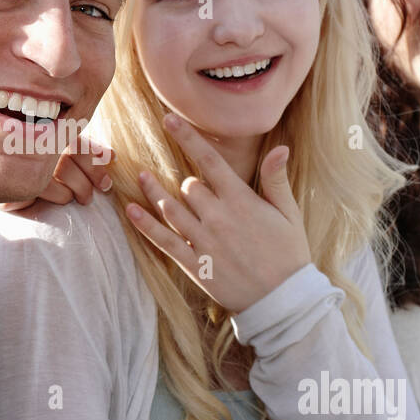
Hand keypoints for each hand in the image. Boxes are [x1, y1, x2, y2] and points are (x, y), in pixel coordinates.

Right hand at [0, 136, 113, 212]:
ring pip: (64, 171)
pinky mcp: (15, 179)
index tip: (112, 158)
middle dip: (94, 173)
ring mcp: (23, 158)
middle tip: (104, 186)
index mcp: (46, 129)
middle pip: (73, 153)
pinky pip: (48, 188)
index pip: (75, 135)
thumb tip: (111, 156)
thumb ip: (83, 152)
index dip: (96, 149)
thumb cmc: (32, 169)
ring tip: (83, 196)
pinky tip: (62, 197)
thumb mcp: (59, 157)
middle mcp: (33, 139)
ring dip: (80, 187)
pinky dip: (62, 195)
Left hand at [125, 113, 310, 313]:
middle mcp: (218, 217)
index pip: (209, 161)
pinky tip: (130, 210)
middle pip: (188, 186)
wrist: (282, 300)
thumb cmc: (289, 255)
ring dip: (153, 191)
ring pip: (170, 209)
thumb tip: (280, 148)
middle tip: (189, 185)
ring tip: (141, 176)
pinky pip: (163, 240)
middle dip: (186, 182)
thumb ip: (276, 180)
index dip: (187, 137)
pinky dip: (144, 225)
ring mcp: (203, 241)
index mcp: (241, 201)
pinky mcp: (193, 264)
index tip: (168, 119)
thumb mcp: (289, 214)